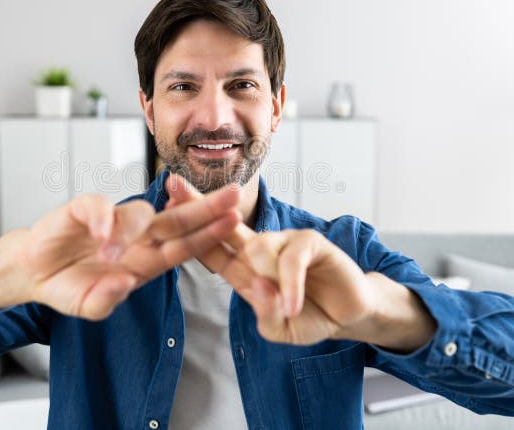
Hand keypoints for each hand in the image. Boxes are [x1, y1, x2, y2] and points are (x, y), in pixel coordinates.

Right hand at [0, 174, 241, 319]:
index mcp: (147, 260)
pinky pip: (98, 206)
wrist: (33, 273)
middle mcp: (137, 238)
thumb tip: (122, 284)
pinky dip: (101, 216)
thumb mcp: (88, 306)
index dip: (210, 234)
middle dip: (206, 208)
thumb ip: (105, 301)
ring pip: (138, 214)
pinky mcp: (83, 209)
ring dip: (129, 230)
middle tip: (233, 194)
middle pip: (177, 220)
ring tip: (108, 254)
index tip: (235, 220)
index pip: (186, 246)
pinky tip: (99, 231)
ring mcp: (112, 221)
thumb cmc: (69, 286)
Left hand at [168, 184, 435, 348]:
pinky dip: (290, 286)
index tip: (164, 212)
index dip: (188, 231)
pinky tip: (292, 305)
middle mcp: (261, 249)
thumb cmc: (310, 316)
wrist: (349, 315)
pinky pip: (290, 259)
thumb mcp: (281, 329)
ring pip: (260, 250)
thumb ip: (266, 316)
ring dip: (268, 282)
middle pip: (223, 224)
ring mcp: (284, 242)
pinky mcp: (310, 241)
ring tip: (286, 308)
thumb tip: (261, 291)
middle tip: (173, 184)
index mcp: (245, 268)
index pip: (210, 248)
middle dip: (198, 205)